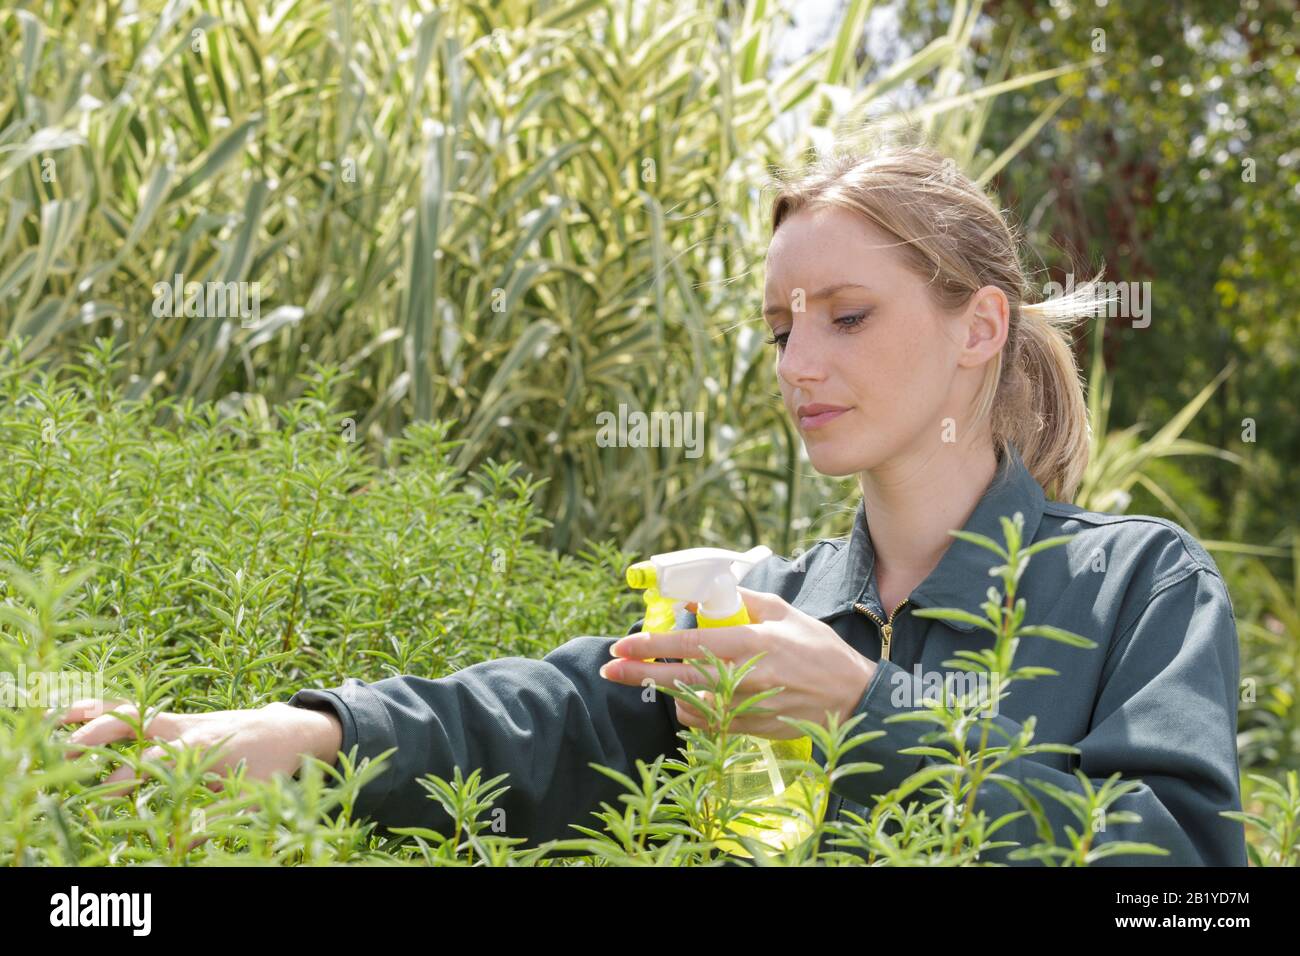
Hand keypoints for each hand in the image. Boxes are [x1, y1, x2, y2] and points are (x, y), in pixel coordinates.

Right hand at [47, 698, 342, 796]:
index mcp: (204, 745)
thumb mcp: (254, 796)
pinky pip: (134, 708)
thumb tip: (187, 845)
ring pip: (130, 707)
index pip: (157, 758)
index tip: (109, 795)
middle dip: (101, 736)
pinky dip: (103, 709)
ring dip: (93, 714)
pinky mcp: (175, 718)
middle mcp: (187, 726)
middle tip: (67, 754)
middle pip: (136, 721)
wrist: (290, 730)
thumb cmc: (273, 766)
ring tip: (55, 722)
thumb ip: (222, 817)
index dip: (131, 775)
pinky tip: (72, 714)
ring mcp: (179, 718)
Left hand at [600, 586, 876, 736]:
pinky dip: (690, 711)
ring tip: (643, 678)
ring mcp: (745, 707)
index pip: (689, 644)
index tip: (623, 644)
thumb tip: (699, 599)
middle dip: (638, 673)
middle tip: (610, 668)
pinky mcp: (750, 728)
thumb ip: (742, 601)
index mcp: (751, 643)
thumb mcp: (784, 613)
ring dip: (663, 691)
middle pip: (678, 677)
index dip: (651, 645)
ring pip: (688, 703)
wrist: (851, 698)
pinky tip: (684, 699)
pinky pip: (707, 723)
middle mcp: (743, 677)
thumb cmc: (819, 650)